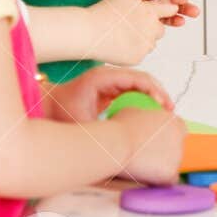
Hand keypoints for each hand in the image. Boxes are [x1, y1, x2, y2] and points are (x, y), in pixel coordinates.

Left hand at [44, 65, 173, 123]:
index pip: (136, 78)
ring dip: (154, 96)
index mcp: (102, 78)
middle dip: (158, 92)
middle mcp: (109, 76)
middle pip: (142, 78)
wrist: (46, 110)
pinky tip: (152, 113)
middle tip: (170, 109)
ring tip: (165, 112)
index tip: (163, 104)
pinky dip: (145, 100)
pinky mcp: (111, 90)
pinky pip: (133, 91)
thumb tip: (125, 140)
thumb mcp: (82, 125)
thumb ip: (102, 131)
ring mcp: (111, 82)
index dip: (153, 89)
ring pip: (140, 84)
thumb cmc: (61, 114)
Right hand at [88, 0, 177, 65]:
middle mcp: (151, 30)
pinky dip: (135, 49)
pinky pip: (142, 53)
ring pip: (152, 41)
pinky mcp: (138, 58)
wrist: (87, 33)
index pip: (171, 9)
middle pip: (161, 28)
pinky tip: (120, 43)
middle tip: (133, 23)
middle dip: (151, 26)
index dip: (165, 9)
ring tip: (124, 33)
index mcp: (150, 12)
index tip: (156, 11)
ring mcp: (145, 45)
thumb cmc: (103, 13)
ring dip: (144, 38)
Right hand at [113, 108, 186, 185]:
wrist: (116, 144)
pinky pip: (169, 180)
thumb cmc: (120, 128)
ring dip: (161, 167)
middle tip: (147, 157)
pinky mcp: (171, 172)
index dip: (166, 138)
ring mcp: (177, 155)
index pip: (177, 131)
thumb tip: (142, 121)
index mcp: (173, 122)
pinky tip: (147, 177)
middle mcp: (179, 137)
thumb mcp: (134, 113)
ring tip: (142, 166)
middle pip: (176, 148)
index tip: (156, 144)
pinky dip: (160, 180)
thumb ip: (146, 117)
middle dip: (164, 153)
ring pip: (173, 165)